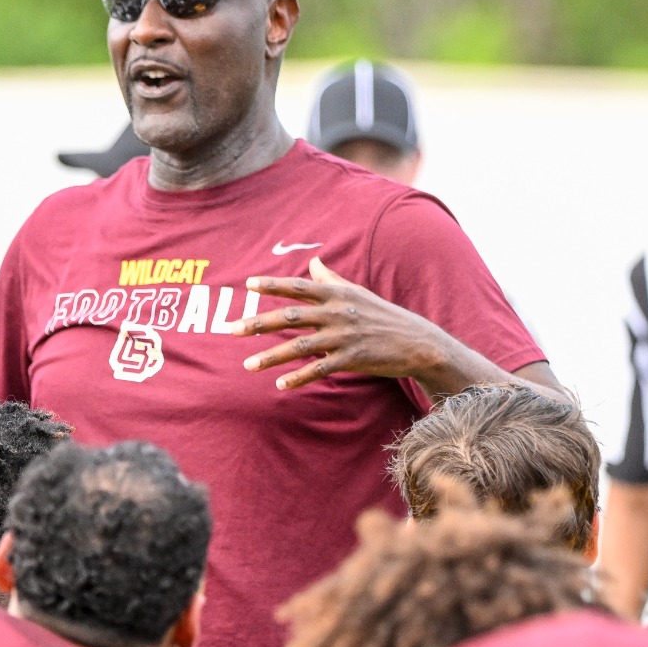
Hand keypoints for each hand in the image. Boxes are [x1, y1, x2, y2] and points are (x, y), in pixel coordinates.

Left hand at [234, 257, 467, 392]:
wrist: (416, 341)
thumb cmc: (383, 316)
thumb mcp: (357, 293)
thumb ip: (331, 279)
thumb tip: (313, 262)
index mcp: (337, 294)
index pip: (298, 287)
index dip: (273, 284)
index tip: (248, 284)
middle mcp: (337, 312)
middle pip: (290, 316)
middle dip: (258, 322)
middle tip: (230, 328)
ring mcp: (344, 336)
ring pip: (299, 346)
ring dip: (271, 356)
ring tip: (247, 365)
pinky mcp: (352, 359)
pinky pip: (319, 369)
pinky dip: (299, 377)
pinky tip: (280, 384)